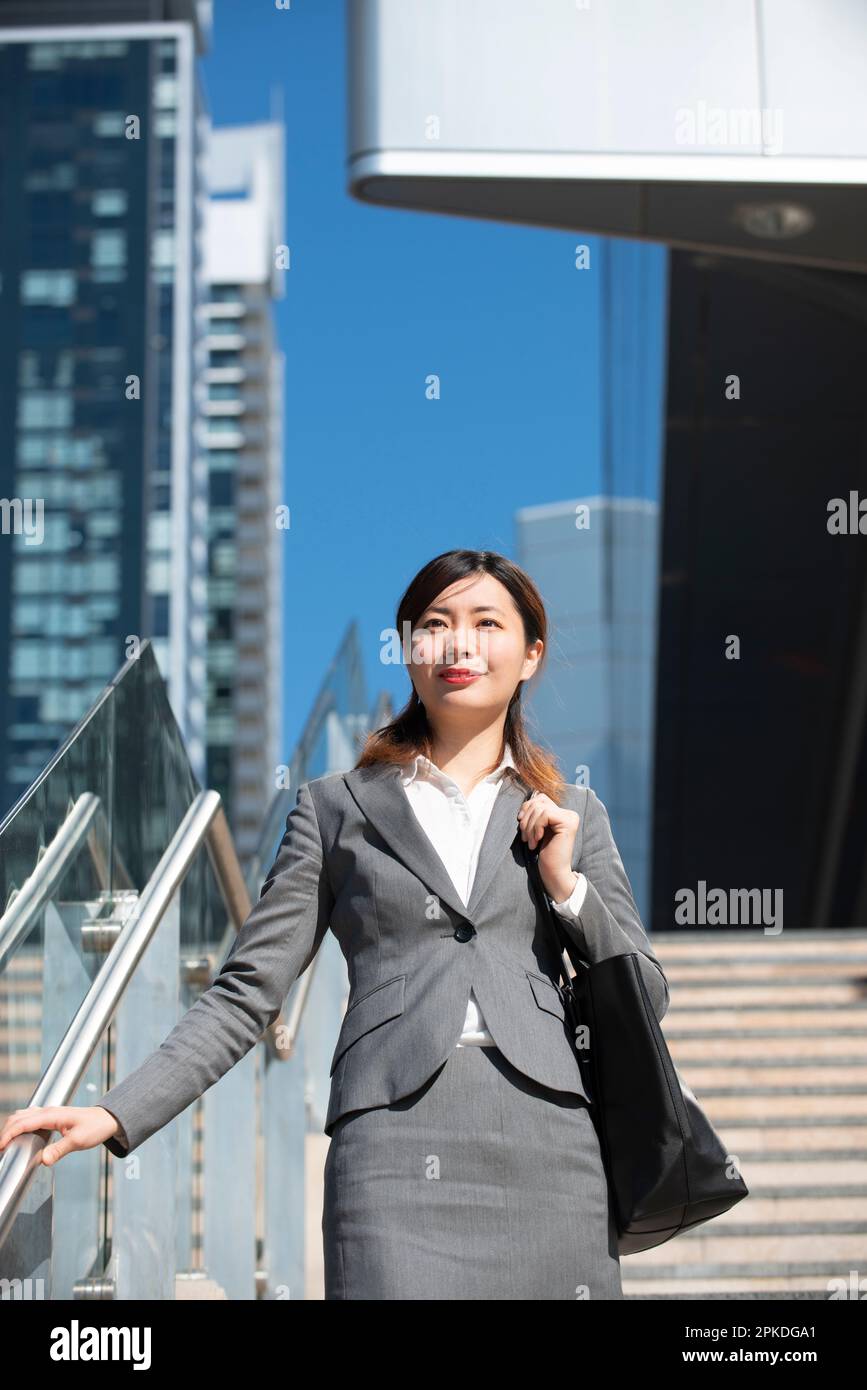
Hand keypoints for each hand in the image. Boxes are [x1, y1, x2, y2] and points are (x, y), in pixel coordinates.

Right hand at [0, 1106, 120, 1164]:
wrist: (106, 1119)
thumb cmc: (95, 1127)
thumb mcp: (78, 1141)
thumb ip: (60, 1150)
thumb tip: (43, 1160)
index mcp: (51, 1115)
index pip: (23, 1122)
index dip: (8, 1134)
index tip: (0, 1146)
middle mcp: (47, 1111)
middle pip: (18, 1117)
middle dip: (5, 1131)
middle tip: (1, 1149)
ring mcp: (48, 1112)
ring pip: (22, 1116)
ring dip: (11, 1127)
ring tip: (6, 1144)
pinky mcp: (51, 1117)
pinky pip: (29, 1117)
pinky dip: (19, 1125)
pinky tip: (20, 1136)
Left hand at [517, 792, 579, 903]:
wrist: (554, 872)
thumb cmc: (543, 853)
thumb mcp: (537, 829)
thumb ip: (536, 814)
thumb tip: (527, 798)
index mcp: (562, 813)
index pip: (540, 798)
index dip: (527, 808)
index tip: (521, 824)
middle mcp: (569, 813)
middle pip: (539, 801)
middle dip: (526, 818)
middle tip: (524, 837)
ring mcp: (570, 817)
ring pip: (540, 808)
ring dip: (529, 826)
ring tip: (530, 842)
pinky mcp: (568, 822)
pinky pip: (545, 815)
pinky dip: (536, 828)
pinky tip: (536, 842)